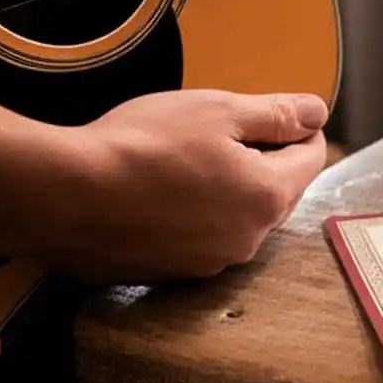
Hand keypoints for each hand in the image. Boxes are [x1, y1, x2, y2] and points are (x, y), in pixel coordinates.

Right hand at [0, 88, 329, 283]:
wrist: (64, 196)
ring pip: (238, 213)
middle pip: (277, 188)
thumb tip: (318, 111)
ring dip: (227, 185)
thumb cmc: (141, 146)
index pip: (311, 157)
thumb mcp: (218, 111)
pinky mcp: (173, 272)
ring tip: (186, 155)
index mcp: (269, 196)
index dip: (299, 127)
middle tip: (224, 127)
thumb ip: (277, 113)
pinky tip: (161, 187)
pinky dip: (193, 211)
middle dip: (263, 156)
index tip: (276, 111)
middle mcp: (248, 238)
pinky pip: (200, 235)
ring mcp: (210, 261)